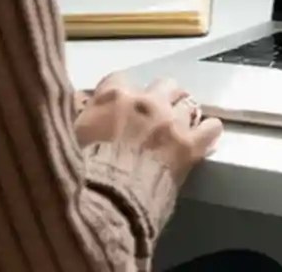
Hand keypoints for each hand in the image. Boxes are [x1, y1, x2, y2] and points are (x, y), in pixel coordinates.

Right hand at [75, 73, 223, 183]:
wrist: (107, 202)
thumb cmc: (82, 174)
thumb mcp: (70, 138)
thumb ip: (81, 119)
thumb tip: (77, 109)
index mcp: (112, 98)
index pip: (120, 79)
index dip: (122, 94)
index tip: (121, 107)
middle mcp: (145, 102)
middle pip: (164, 84)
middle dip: (161, 97)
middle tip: (157, 115)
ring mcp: (171, 120)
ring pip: (188, 102)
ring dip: (183, 114)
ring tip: (180, 127)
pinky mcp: (191, 143)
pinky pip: (211, 127)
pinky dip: (208, 132)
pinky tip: (203, 138)